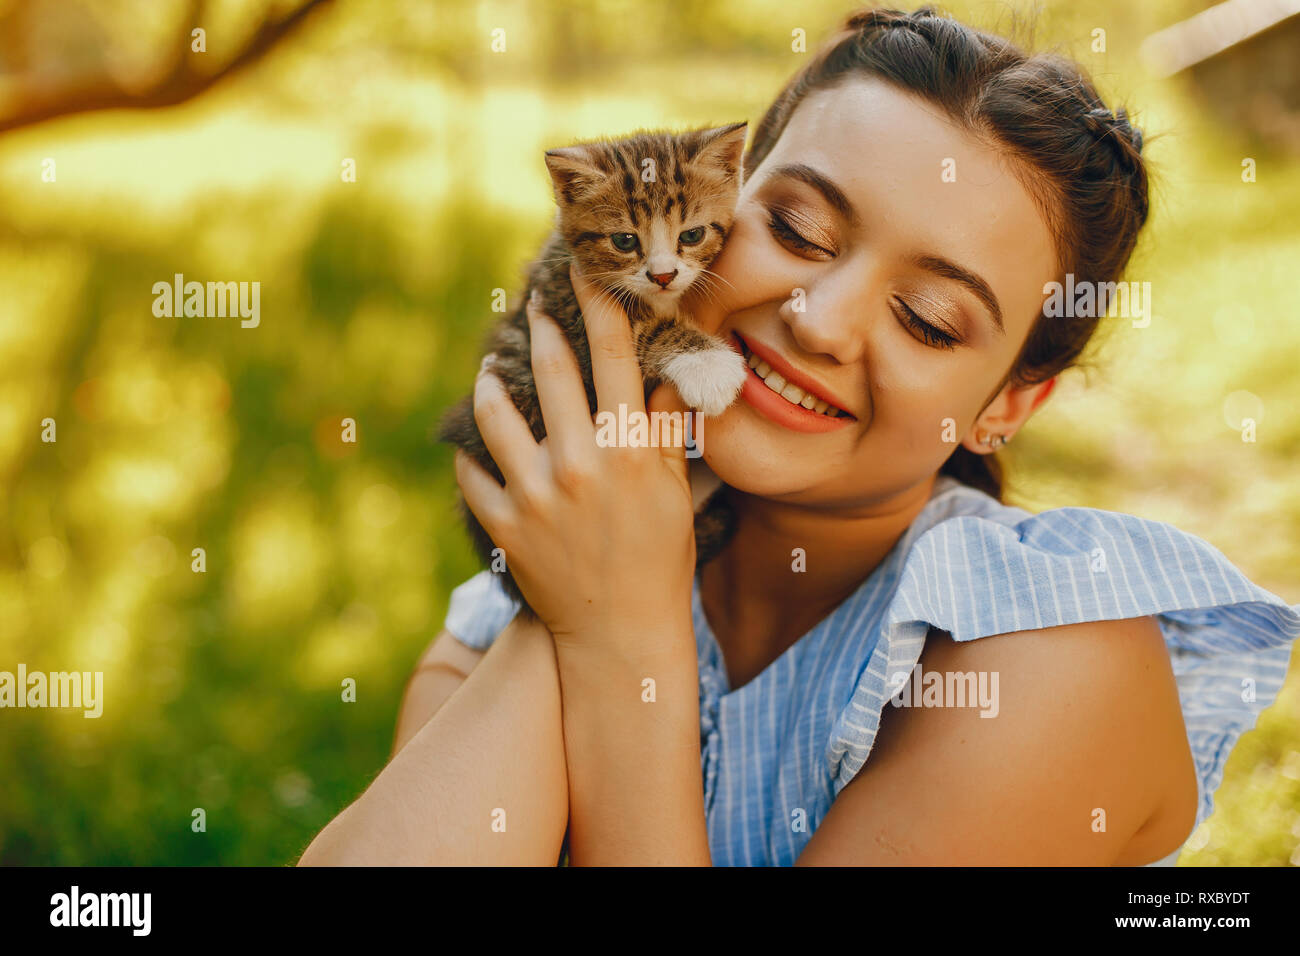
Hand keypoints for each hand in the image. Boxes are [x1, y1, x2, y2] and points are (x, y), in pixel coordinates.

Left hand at [454, 264, 696, 646]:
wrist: (621, 633)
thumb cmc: (659, 558)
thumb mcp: (673, 490)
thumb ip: (664, 428)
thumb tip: (671, 371)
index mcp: (628, 450)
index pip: (613, 356)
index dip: (598, 303)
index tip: (584, 269)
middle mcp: (579, 464)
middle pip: (552, 371)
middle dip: (542, 327)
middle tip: (533, 304)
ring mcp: (534, 495)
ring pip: (494, 415)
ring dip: (489, 383)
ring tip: (489, 369)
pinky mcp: (503, 525)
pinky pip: (472, 474)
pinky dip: (471, 456)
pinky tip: (474, 445)